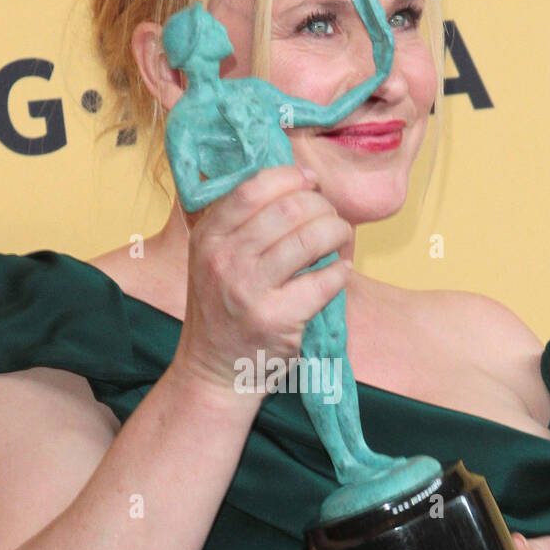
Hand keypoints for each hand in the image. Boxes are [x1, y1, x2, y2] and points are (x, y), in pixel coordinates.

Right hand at [173, 164, 352, 399]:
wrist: (215, 371)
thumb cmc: (223, 310)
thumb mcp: (213, 259)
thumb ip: (241, 223)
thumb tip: (298, 180)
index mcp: (209, 237)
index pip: (255, 188)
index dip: (292, 178)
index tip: (312, 183)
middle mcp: (225, 259)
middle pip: (289, 208)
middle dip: (322, 207)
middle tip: (330, 219)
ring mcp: (249, 290)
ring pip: (311, 238)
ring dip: (337, 233)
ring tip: (339, 240)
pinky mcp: (276, 318)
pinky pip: (324, 280)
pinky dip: (341, 271)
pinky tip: (339, 272)